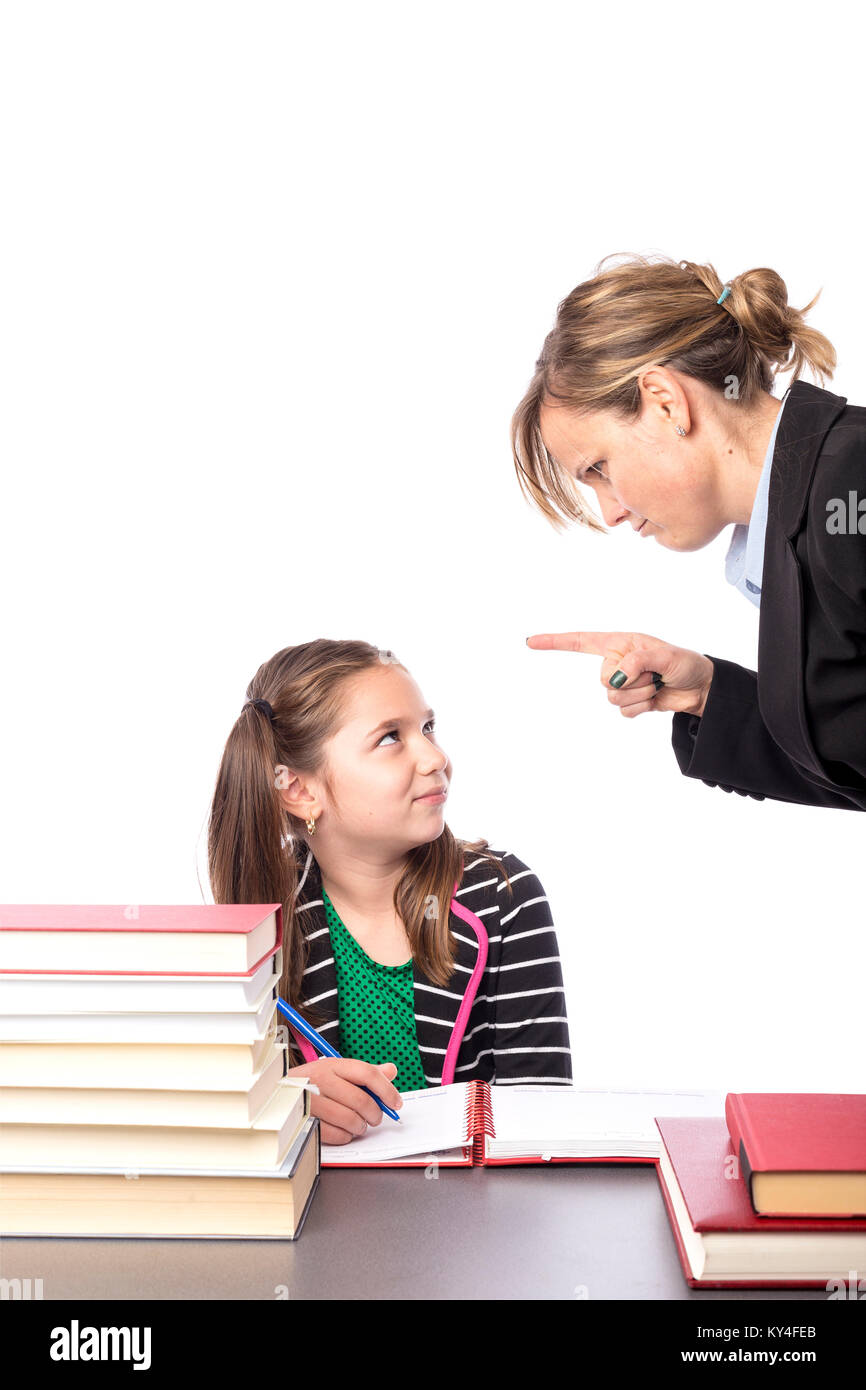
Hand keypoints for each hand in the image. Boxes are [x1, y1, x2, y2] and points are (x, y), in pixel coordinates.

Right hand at [285, 1057, 402, 1144]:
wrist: (274, 1096)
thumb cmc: (311, 1084)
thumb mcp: (336, 1071)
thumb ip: (364, 1073)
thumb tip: (391, 1070)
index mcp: (331, 1065)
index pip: (367, 1073)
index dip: (386, 1089)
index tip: (396, 1102)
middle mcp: (320, 1079)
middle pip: (361, 1100)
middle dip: (374, 1114)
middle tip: (375, 1118)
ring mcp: (311, 1101)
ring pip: (350, 1119)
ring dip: (360, 1127)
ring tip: (359, 1125)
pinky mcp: (304, 1120)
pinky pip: (336, 1134)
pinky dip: (345, 1136)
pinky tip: (343, 1131)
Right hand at [526, 630, 713, 718]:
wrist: (701, 688)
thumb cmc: (685, 663)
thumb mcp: (664, 655)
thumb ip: (636, 661)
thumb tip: (615, 678)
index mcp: (619, 643)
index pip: (581, 642)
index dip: (555, 642)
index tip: (531, 641)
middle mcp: (616, 662)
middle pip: (602, 678)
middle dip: (630, 680)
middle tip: (653, 674)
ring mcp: (623, 683)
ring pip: (612, 697)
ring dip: (639, 695)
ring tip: (656, 685)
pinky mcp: (630, 702)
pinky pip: (623, 711)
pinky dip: (641, 707)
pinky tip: (654, 698)